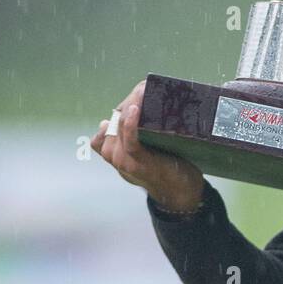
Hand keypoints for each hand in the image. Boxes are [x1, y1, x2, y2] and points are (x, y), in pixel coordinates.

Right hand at [91, 80, 204, 212]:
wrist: (179, 192)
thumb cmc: (165, 167)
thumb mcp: (146, 150)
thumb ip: (136, 136)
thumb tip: (135, 110)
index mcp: (113, 153)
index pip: (103, 130)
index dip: (118, 113)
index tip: (134, 99)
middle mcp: (113, 157)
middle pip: (111, 125)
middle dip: (126, 105)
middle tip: (143, 91)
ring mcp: (122, 161)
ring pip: (118, 129)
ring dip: (130, 109)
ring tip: (141, 93)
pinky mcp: (137, 162)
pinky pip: (130, 140)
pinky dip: (130, 125)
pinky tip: (136, 110)